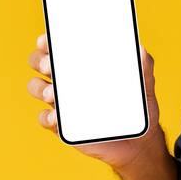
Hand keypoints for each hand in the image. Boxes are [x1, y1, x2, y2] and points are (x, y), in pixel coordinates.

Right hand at [27, 33, 165, 170]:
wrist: (138, 141)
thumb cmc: (136, 106)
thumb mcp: (144, 84)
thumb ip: (144, 65)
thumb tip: (141, 50)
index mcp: (81, 64)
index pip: (57, 45)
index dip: (47, 40)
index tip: (47, 39)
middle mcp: (67, 80)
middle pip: (38, 62)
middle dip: (39, 60)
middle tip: (49, 65)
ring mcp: (62, 103)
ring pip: (36, 88)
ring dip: (40, 88)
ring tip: (53, 94)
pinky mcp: (63, 126)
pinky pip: (45, 119)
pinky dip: (47, 117)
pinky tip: (57, 117)